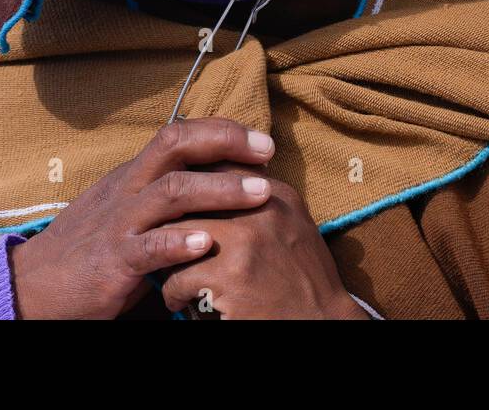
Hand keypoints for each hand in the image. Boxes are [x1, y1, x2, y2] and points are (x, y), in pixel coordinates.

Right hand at [8, 118, 276, 318]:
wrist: (34, 285)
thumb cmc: (92, 245)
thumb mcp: (127, 207)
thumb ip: (164, 191)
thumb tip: (218, 177)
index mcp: (134, 174)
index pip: (179, 134)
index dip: (221, 131)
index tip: (261, 140)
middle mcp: (128, 189)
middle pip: (175, 147)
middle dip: (226, 143)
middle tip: (268, 153)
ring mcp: (120, 223)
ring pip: (171, 192)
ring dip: (221, 190)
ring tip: (260, 194)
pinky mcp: (113, 261)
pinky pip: (148, 248)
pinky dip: (179, 243)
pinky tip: (207, 243)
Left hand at [158, 171, 370, 319]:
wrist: (323, 322)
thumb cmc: (303, 279)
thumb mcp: (289, 225)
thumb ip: (258, 200)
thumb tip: (218, 183)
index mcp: (274, 192)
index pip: (219, 167)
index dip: (192, 188)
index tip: (180, 210)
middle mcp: (261, 207)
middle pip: (190, 197)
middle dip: (171, 222)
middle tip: (165, 244)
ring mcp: (245, 239)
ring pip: (174, 233)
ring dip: (166, 257)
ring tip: (170, 273)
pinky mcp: (231, 274)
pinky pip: (177, 275)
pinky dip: (172, 292)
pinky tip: (180, 300)